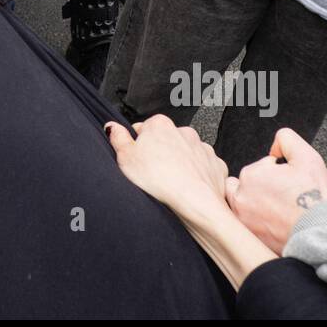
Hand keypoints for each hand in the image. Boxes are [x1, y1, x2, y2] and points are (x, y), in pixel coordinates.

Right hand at [105, 114, 228, 219]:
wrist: (195, 202)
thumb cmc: (160, 180)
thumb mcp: (125, 158)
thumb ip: (117, 138)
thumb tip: (111, 126)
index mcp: (159, 125)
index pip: (142, 130)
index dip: (137, 146)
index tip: (137, 160)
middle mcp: (183, 131)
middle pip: (165, 140)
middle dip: (159, 153)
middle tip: (152, 174)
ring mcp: (202, 147)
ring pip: (185, 153)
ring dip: (178, 163)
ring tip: (170, 182)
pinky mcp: (214, 164)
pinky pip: (203, 166)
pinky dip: (196, 174)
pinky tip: (187, 186)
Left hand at [225, 127, 326, 254]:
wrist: (320, 234)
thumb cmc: (315, 200)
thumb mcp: (307, 157)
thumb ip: (286, 139)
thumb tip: (276, 145)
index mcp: (252, 175)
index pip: (258, 167)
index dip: (274, 172)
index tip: (286, 182)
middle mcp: (241, 196)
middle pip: (242, 184)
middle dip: (258, 186)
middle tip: (279, 196)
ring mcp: (242, 218)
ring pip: (240, 204)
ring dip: (252, 203)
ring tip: (274, 209)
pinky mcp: (247, 236)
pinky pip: (245, 224)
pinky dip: (255, 222)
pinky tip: (272, 223)